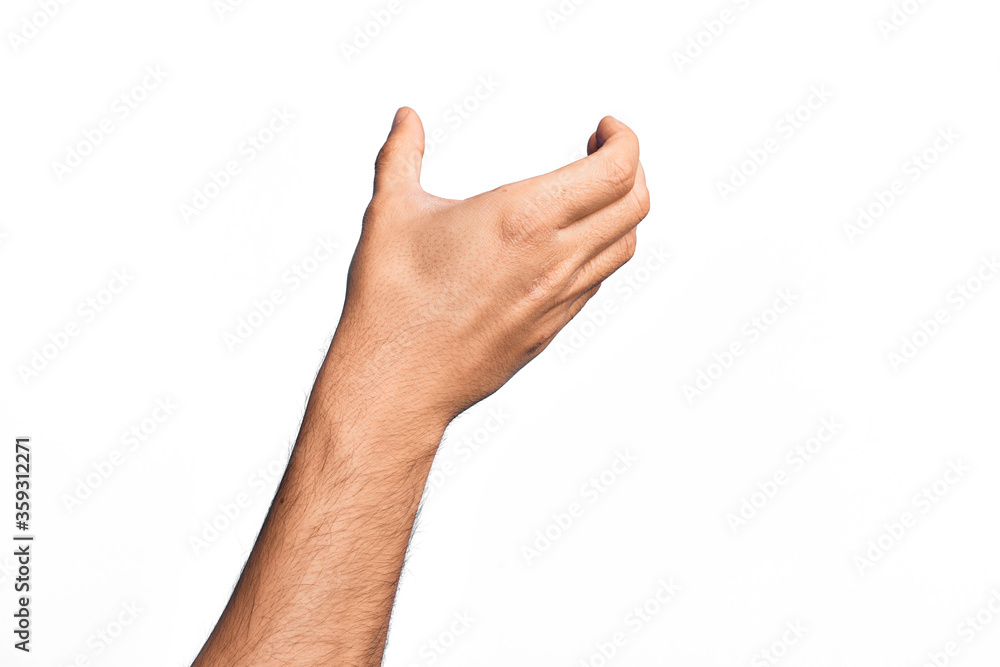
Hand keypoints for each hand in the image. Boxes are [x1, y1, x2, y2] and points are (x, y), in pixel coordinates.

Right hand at [330, 107, 649, 422]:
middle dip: (631, 167)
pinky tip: (572, 240)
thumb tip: (406, 120)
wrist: (398, 380)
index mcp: (524, 217)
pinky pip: (598, 279)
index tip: (605, 128)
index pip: (617, 170)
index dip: (624, 140)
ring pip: (624, 245)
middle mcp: (555, 258)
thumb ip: (401, 154)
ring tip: (594, 193)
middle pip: (635, 204)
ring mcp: (559, 298)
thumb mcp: (391, 212)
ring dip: (621, 210)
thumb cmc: (394, 302)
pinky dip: (601, 249)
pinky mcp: (552, 327)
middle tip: (602, 152)